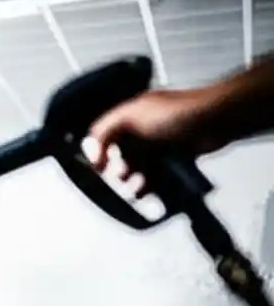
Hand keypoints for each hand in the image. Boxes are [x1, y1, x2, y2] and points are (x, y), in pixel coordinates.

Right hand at [83, 87, 225, 197]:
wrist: (214, 120)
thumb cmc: (174, 114)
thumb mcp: (129, 117)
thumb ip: (104, 131)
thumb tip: (91, 152)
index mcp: (131, 114)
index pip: (105, 133)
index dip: (97, 151)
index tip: (97, 168)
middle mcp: (144, 127)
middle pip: (122, 152)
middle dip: (117, 168)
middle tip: (118, 178)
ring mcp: (161, 142)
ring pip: (140, 165)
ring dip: (134, 180)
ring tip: (134, 189)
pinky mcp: (177, 155)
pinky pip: (159, 173)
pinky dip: (152, 183)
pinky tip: (149, 191)